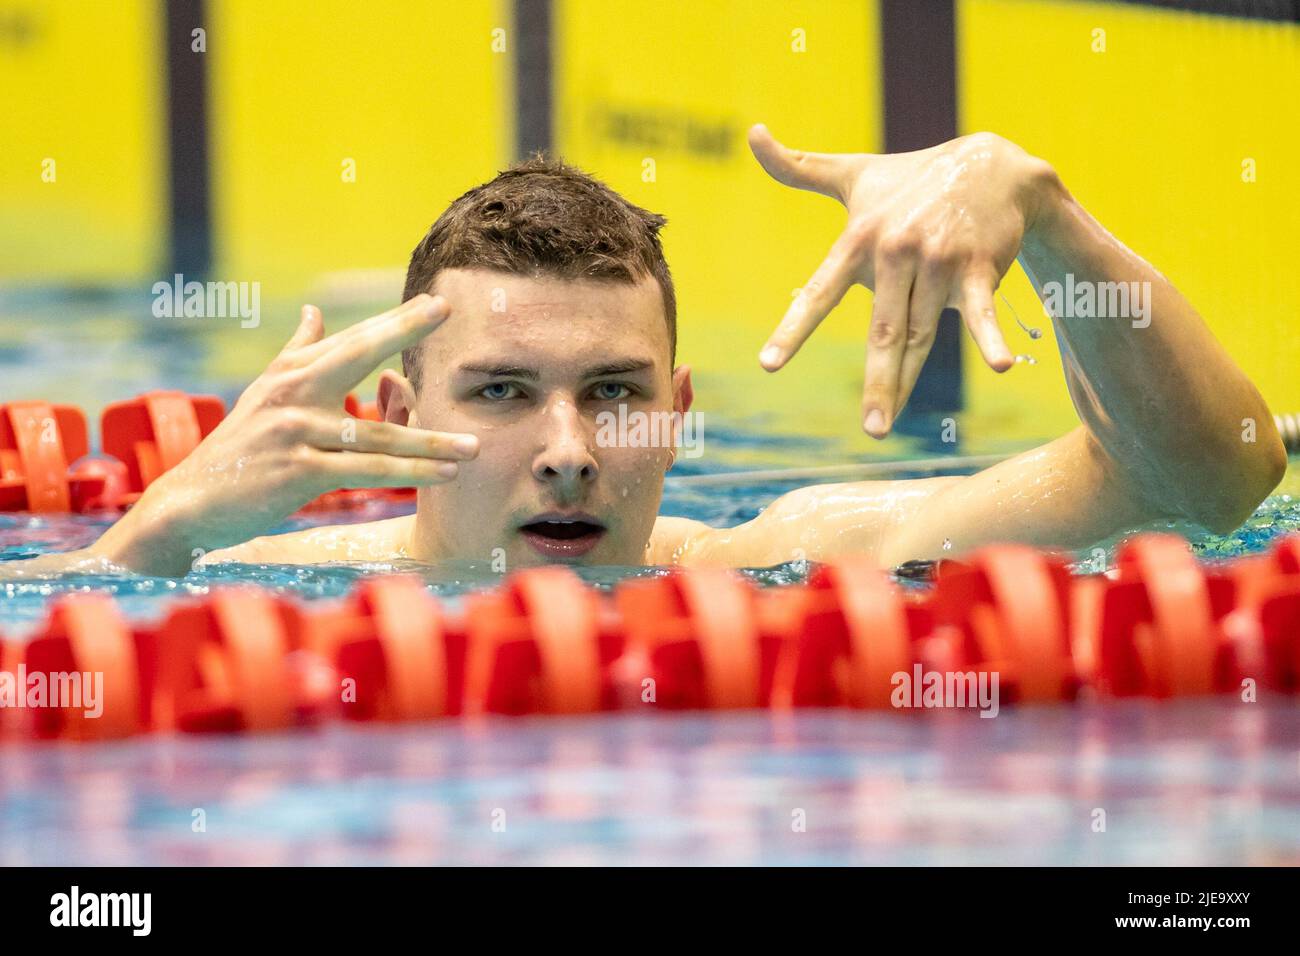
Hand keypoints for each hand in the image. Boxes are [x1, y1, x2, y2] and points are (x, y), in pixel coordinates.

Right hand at [95, 294, 477, 572]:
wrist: (191, 501)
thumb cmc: (238, 448)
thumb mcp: (265, 394)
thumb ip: (296, 352)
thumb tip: (314, 311)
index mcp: (290, 372)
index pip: (353, 340)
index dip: (395, 320)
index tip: (436, 302)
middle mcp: (292, 393)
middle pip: (358, 355)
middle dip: (403, 330)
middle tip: (447, 309)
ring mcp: (295, 432)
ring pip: (377, 434)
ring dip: (431, 443)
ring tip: (473, 447)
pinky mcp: (299, 472)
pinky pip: (366, 472)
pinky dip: (409, 474)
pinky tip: (444, 475)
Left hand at [749, 125, 1056, 436]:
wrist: (993, 164)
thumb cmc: (911, 180)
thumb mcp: (855, 174)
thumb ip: (800, 167)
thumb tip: (752, 133)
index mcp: (860, 238)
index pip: (820, 291)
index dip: (794, 329)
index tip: (769, 365)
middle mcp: (896, 252)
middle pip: (882, 329)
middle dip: (875, 380)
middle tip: (869, 429)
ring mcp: (939, 261)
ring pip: (920, 333)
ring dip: (905, 381)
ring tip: (883, 425)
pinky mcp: (980, 268)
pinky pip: (982, 311)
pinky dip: (991, 338)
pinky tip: (1000, 366)